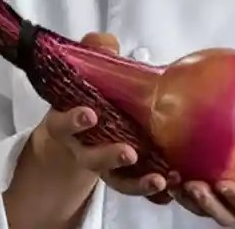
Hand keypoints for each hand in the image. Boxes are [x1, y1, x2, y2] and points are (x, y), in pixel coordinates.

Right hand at [28, 33, 173, 204]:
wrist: (74, 134)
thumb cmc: (84, 97)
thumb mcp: (84, 73)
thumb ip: (94, 52)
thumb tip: (106, 43)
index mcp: (66, 123)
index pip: (63, 124)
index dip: (73, 121)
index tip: (89, 115)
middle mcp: (82, 148)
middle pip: (92, 159)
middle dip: (109, 157)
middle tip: (129, 153)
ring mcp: (103, 167)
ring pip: (117, 180)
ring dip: (137, 182)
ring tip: (159, 179)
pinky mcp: (122, 176)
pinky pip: (136, 188)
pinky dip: (153, 191)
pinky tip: (171, 188)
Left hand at [168, 124, 234, 225]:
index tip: (224, 184)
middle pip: (228, 213)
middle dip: (208, 204)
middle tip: (191, 186)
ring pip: (211, 205)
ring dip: (191, 198)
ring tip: (174, 181)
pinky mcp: (224, 176)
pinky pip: (204, 187)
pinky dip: (186, 183)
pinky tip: (172, 168)